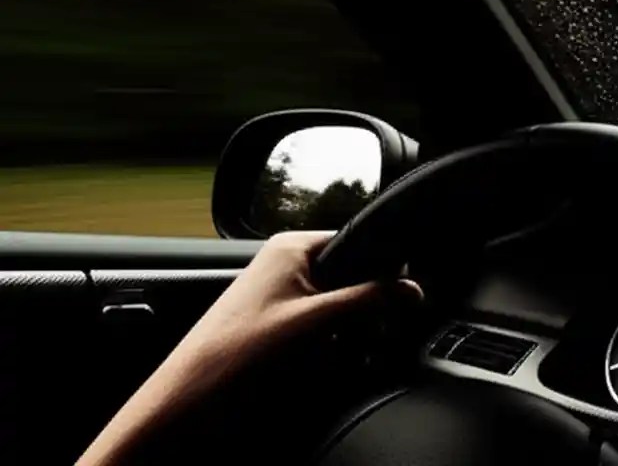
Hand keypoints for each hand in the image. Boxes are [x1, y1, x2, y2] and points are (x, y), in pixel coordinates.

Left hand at [78, 231, 421, 465]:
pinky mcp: (276, 318)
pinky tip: (330, 357)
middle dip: (367, 303)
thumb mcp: (314, 320)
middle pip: (351, 272)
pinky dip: (331, 338)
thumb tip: (413, 288)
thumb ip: (368, 300)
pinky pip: (319, 320)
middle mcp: (287, 261)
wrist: (190, 391)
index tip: (406, 294)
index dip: (384, 266)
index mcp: (293, 245)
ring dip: (350, 326)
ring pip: (337, 300)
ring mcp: (280, 289)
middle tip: (379, 330)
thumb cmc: (239, 348)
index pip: (358, 240)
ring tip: (350, 347)